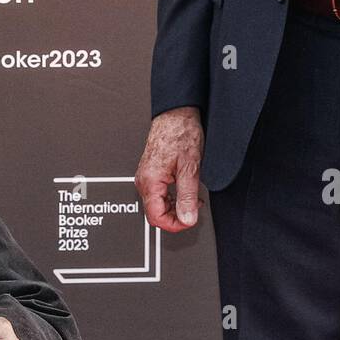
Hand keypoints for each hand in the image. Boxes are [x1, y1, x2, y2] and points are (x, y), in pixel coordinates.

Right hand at [135, 106, 204, 231]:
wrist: (176, 115)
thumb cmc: (181, 133)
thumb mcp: (190, 167)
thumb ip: (188, 196)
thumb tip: (187, 219)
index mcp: (150, 181)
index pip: (156, 218)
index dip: (175, 225)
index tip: (191, 220)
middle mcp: (144, 180)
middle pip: (155, 214)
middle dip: (177, 216)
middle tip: (195, 208)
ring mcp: (146, 177)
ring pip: (157, 205)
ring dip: (176, 207)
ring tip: (193, 198)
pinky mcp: (151, 173)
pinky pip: (158, 195)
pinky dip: (172, 198)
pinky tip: (185, 191)